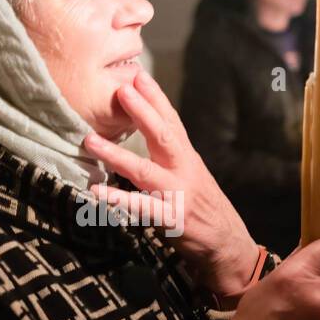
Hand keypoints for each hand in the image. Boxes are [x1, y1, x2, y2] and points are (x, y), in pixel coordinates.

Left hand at [82, 69, 259, 294]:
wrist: (229, 244)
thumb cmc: (203, 207)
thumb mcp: (191, 174)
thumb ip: (171, 155)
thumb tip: (149, 130)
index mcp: (187, 158)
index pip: (172, 122)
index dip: (156, 98)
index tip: (138, 74)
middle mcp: (184, 170)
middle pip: (163, 136)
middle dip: (142, 111)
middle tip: (121, 90)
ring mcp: (178, 194)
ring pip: (145, 171)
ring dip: (116, 155)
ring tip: (90, 140)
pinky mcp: (172, 219)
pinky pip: (141, 208)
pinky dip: (119, 200)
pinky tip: (97, 192)